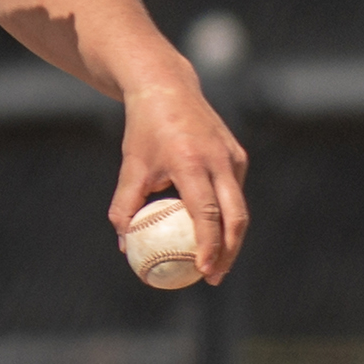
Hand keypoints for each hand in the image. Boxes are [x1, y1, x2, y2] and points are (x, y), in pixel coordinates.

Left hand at [110, 82, 248, 283]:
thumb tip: (124, 244)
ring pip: (239, 207)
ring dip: (231, 238)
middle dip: (228, 252)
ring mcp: (233, 156)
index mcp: (190, 161)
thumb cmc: (144, 130)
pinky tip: (215, 232)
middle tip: (213, 277)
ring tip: (216, 263)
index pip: (206, 213)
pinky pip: (235, 191)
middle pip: (235, 217)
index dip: (209, 245)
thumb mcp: (131, 165)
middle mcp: (218, 159)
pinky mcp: (239, 155)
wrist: (167, 87)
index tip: (202, 271)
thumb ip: (125, 205)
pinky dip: (228, 215)